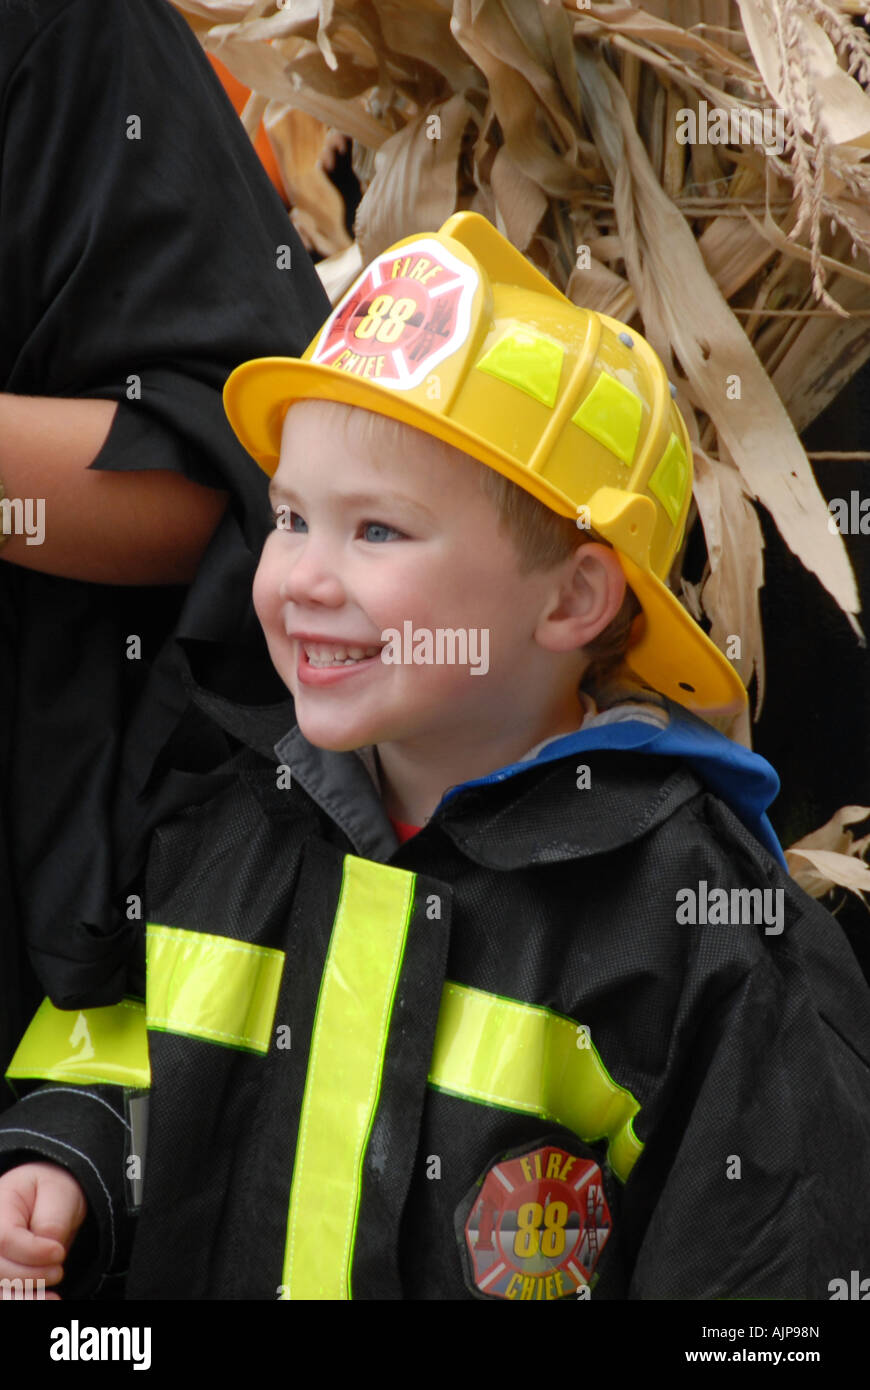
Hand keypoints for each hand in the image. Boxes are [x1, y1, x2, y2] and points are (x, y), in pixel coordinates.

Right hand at [0, 1162, 87, 1299]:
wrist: (50, 1198)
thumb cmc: (53, 1192)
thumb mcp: (59, 1195)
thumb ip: (51, 1223)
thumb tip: (49, 1249)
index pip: (4, 1239)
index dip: (32, 1252)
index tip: (59, 1252)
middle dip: (31, 1276)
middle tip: (59, 1271)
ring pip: (0, 1287)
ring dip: (25, 1296)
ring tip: (53, 1298)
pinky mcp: (2, 1275)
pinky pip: (6, 1293)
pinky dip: (26, 1299)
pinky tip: (48, 1300)